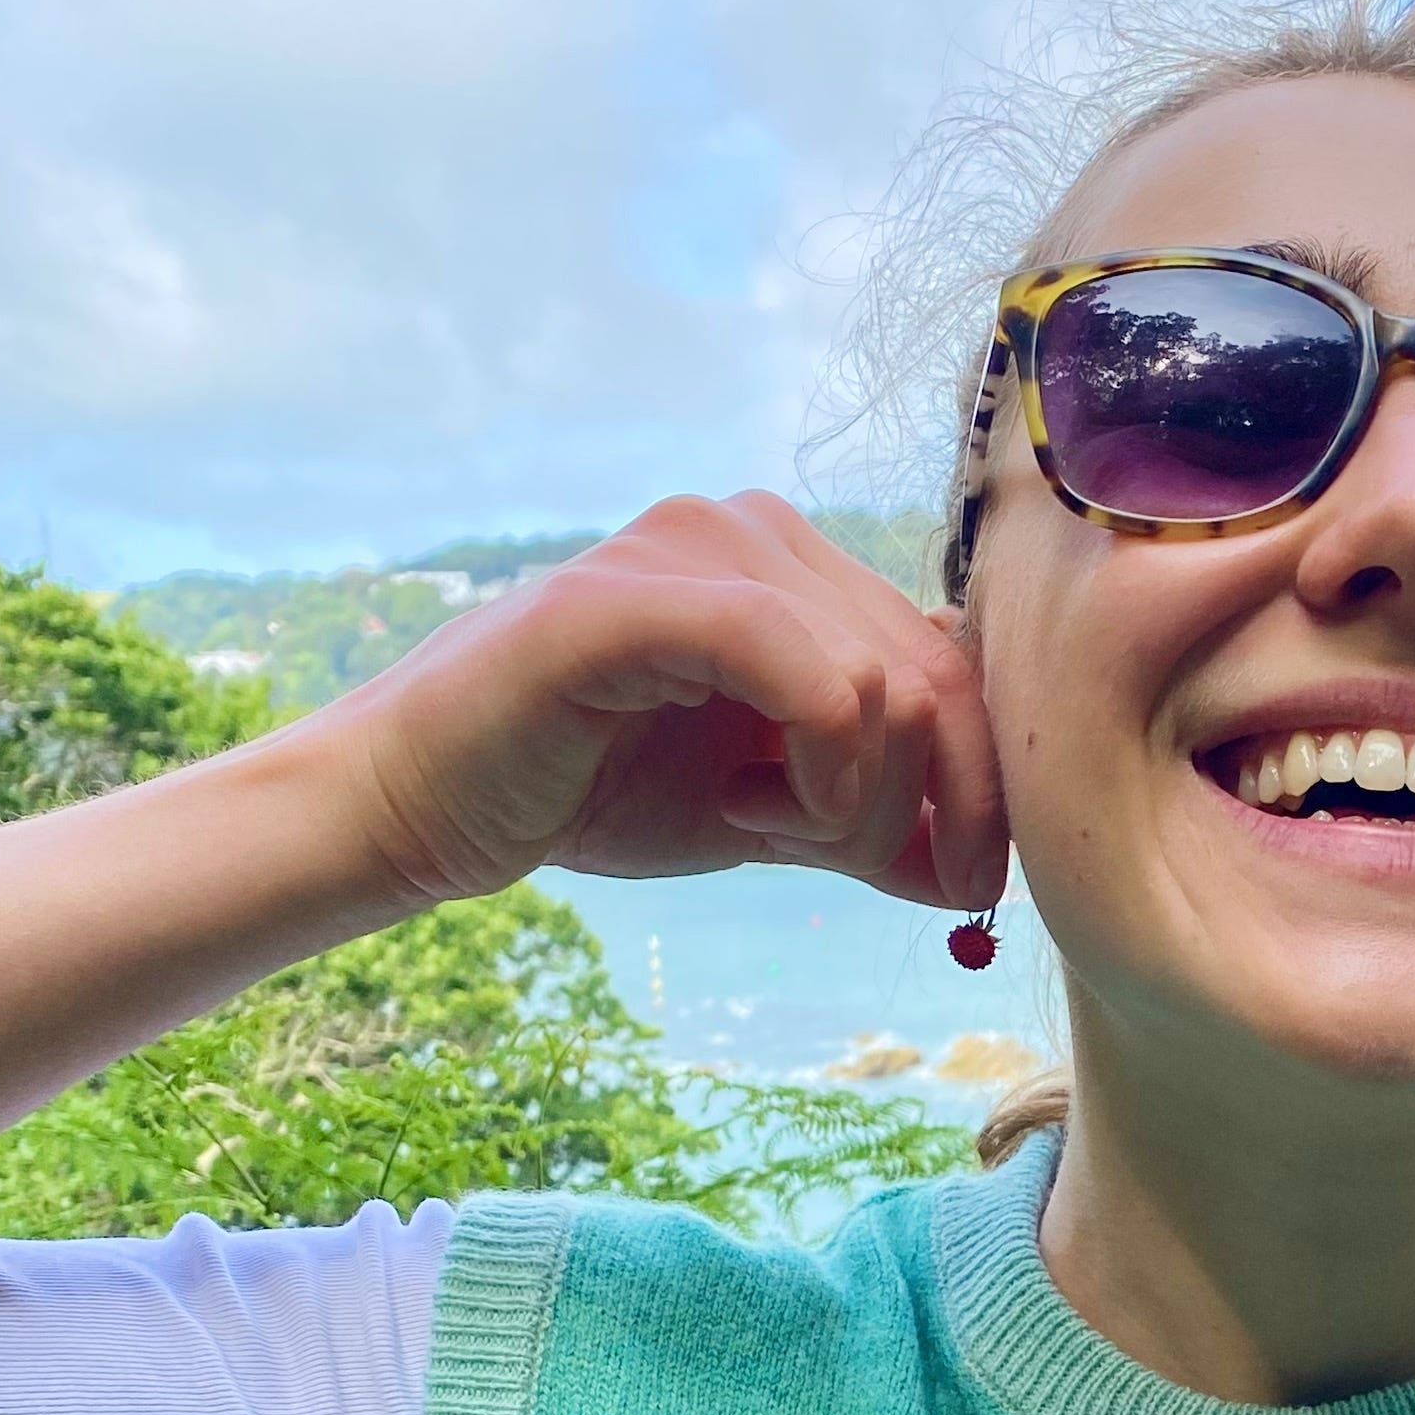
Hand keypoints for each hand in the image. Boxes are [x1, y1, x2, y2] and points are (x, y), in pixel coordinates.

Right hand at [325, 493, 1007, 917]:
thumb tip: (977, 870)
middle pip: (932, 678)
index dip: (982, 784)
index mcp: (799, 570)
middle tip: (829, 857)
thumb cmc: (592, 795)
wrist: (432, 803)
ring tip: (753, 819)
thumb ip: (871, 824)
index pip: (952, 664)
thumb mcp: (770, 819)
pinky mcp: (645, 594)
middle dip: (916, 807)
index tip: (966, 883)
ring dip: (847, 799)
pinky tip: (748, 806)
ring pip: (881, 682)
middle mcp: (759, 531)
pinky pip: (801, 669)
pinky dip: (813, 764)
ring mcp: (699, 546)